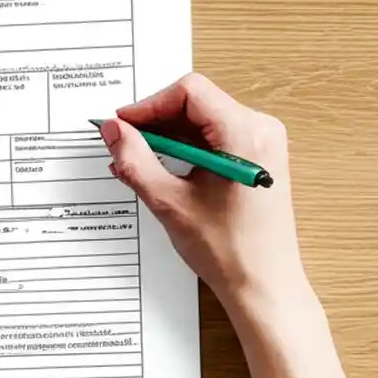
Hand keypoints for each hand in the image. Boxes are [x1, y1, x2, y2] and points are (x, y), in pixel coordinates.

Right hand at [99, 73, 310, 320]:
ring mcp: (264, 144)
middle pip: (197, 103)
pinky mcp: (260, 158)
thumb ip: (135, 160)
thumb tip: (113, 131)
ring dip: (169, 137)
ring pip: (204, 120)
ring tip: (139, 162)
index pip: (189, 92)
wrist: (264, 285)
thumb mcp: (170, 203)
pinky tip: (163, 169)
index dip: (149, 105)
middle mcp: (261, 130)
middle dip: (157, 122)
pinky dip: (187, 149)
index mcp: (246, 134)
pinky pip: (217, 137)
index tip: (123, 124)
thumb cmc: (231, 252)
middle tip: (124, 144)